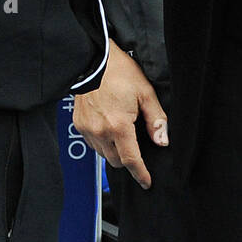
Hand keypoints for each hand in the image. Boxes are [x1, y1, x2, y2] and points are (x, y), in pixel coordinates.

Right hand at [72, 41, 167, 189]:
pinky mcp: (78, 124)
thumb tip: (163, 141)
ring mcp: (87, 128)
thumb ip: (156, 120)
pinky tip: (109, 126)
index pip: (131, 160)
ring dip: (114, 150)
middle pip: (117, 160)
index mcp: (118, 125)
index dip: (141, 174)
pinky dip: (102, 141)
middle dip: (128, 158)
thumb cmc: (120, 72)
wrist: (94, 59)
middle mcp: (100, 131)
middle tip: (136, 142)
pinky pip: (93, 143)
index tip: (147, 182)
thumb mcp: (145, 92)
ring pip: (104, 154)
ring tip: (122, 130)